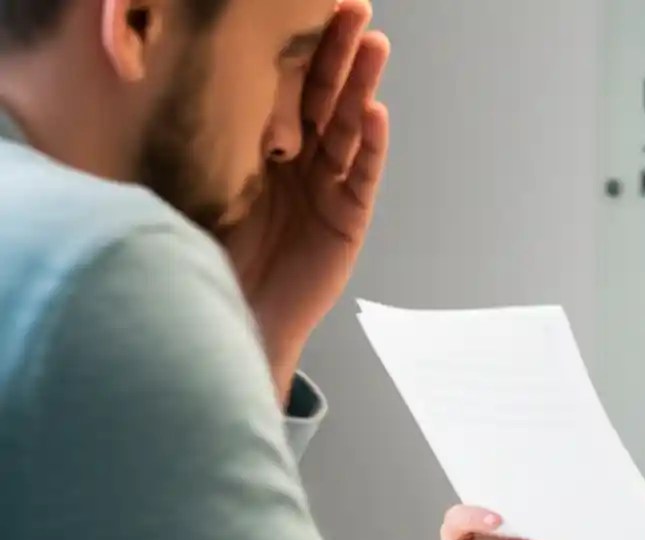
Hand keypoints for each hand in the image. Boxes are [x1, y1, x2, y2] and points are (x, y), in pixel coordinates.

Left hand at [224, 0, 389, 402]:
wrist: (230, 315)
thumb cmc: (207, 253)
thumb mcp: (196, 182)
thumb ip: (206, 136)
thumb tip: (180, 74)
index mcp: (264, 146)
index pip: (286, 85)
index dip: (299, 46)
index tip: (310, 7)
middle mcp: (302, 160)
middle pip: (325, 95)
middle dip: (340, 51)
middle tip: (354, 7)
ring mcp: (328, 187)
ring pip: (350, 126)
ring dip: (362, 85)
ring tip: (374, 45)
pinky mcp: (347, 218)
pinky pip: (362, 174)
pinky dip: (370, 144)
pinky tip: (375, 113)